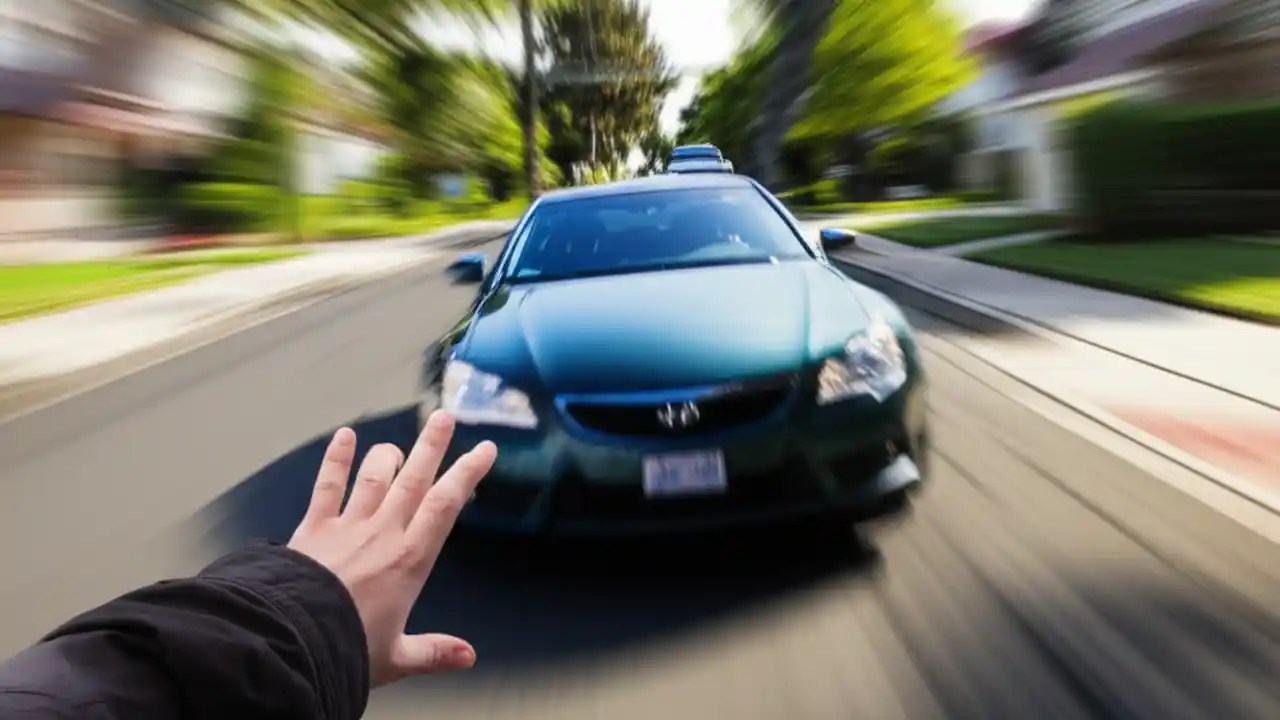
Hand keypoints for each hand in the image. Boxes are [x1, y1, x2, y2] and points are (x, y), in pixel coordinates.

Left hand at [288, 410, 495, 686]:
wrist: (291, 638)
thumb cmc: (345, 648)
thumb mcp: (397, 657)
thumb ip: (433, 652)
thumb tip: (468, 657)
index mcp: (410, 560)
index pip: (447, 504)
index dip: (468, 473)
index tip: (485, 449)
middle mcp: (383, 534)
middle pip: (415, 479)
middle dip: (433, 446)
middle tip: (446, 417)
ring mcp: (347, 527)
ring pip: (375, 477)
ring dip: (389, 454)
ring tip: (398, 444)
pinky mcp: (314, 530)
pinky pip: (328, 486)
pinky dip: (336, 460)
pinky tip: (344, 437)